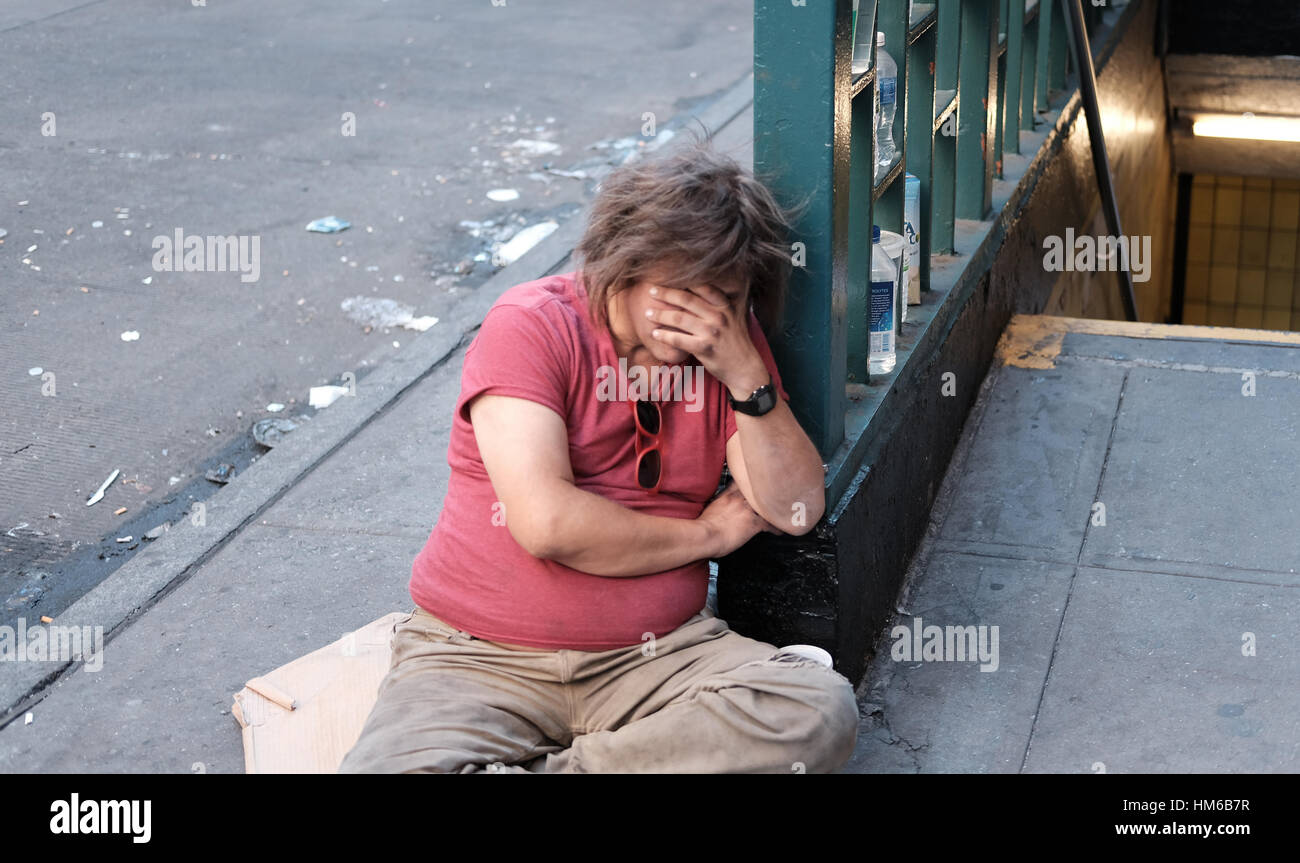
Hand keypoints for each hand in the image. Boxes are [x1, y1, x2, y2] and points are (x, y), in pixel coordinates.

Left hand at [645, 284, 769, 399]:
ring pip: (679, 319)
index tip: (667, 277)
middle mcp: (719, 316)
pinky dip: (664, 336)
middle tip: (651, 291)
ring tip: (648, 313)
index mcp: (725, 306)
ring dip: (660, 315)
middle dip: (666, 294)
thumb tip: (704, 288)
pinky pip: (679, 339)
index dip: (683, 281)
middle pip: (686, 299)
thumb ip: (722, 303)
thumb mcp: (736, 317)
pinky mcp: (705, 348)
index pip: (702, 287)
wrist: (745, 368)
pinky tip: (655, 334)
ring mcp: (712, 332)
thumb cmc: (736, 342)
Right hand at [697, 482, 775, 557]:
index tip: (755, 483)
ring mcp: (747, 510)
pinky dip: (776, 528)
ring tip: (782, 512)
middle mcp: (738, 499)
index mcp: (726, 496)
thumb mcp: (709, 509)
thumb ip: (718, 505)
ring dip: (775, 510)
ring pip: (767, 505)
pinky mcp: (752, 523)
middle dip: (767, 492)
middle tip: (776, 495)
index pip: (741, 482)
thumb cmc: (702, 527)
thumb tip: (720, 510)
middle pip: (758, 490)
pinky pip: (769, 524)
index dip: (749, 482)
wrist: (704, 535)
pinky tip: (779, 531)